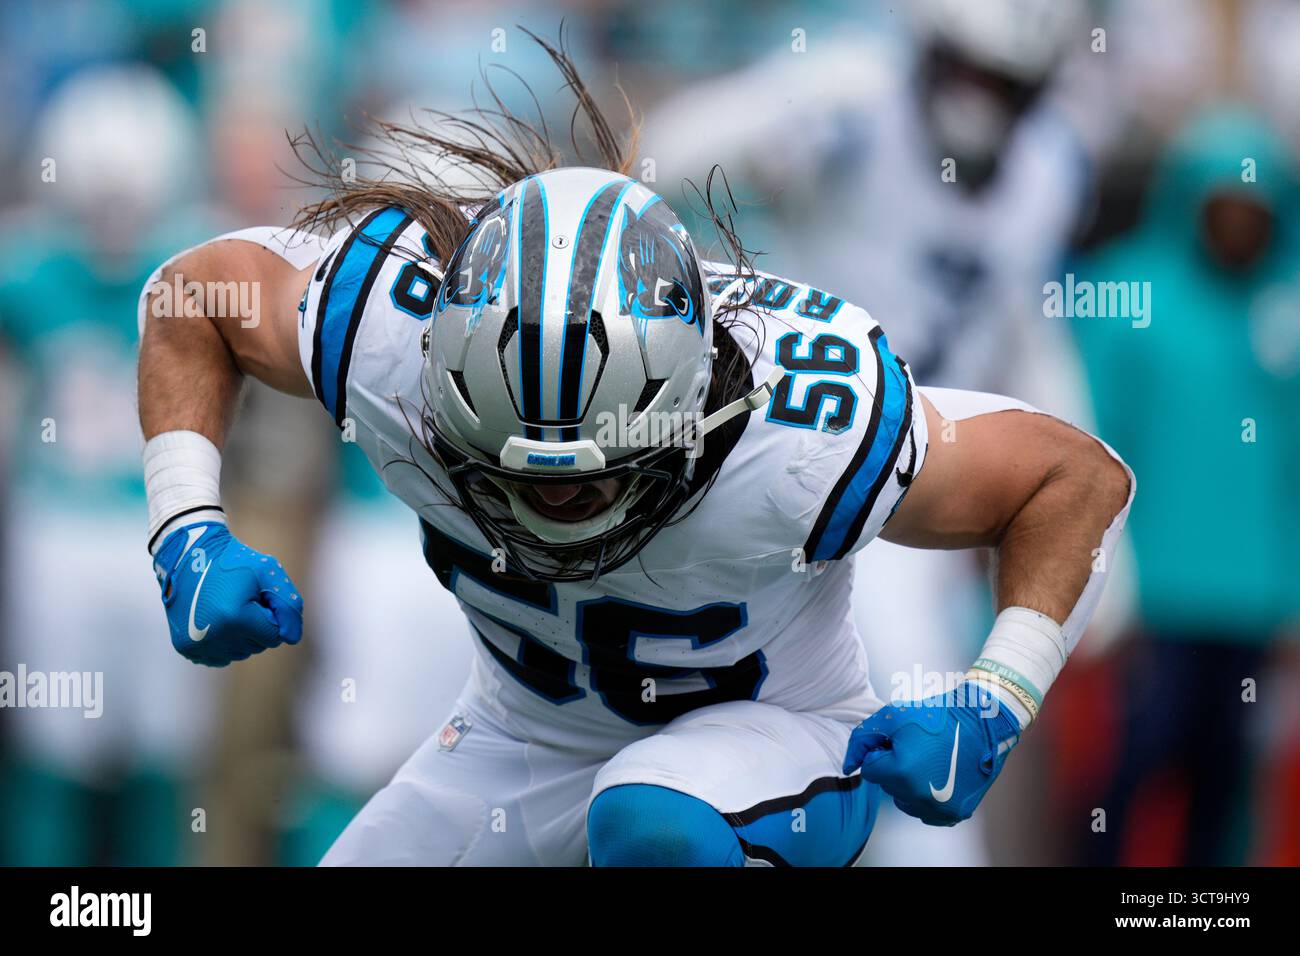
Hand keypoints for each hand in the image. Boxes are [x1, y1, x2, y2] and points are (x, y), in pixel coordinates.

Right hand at [152, 522, 302, 666]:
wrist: (190, 556)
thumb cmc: (234, 561)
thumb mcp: (269, 572)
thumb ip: (289, 605)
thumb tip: (292, 639)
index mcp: (235, 617)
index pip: (274, 636)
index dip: (271, 614)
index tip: (258, 597)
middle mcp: (213, 636)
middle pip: (257, 646)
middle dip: (257, 625)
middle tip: (242, 600)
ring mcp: (197, 644)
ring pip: (241, 653)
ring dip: (242, 635)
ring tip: (228, 607)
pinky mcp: (186, 648)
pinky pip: (221, 657)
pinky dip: (225, 642)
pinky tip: (217, 621)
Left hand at [842, 682, 1021, 825]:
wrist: (982, 721)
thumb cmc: (934, 715)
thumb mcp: (891, 717)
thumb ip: (861, 741)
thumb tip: (847, 767)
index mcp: (901, 772)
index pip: (870, 770)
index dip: (883, 751)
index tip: (901, 740)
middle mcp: (920, 796)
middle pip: (888, 786)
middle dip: (895, 767)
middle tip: (918, 747)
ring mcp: (939, 808)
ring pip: (905, 801)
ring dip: (909, 784)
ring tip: (929, 760)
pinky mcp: (955, 814)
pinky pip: (926, 811)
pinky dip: (928, 797)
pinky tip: (940, 776)